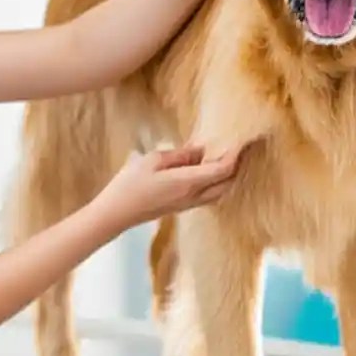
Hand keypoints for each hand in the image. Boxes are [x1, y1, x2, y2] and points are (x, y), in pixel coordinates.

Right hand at [90, 145, 242, 232]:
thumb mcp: (153, 161)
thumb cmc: (130, 185)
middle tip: (233, 149)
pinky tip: (203, 170)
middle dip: (234, 167)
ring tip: (220, 158)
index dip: (234, 155)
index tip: (238, 141)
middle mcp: (193, 196)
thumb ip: (180, 155)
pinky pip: (207, 195)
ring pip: (219, 192)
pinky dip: (213, 183)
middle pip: (227, 184)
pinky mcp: (181, 207)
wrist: (116, 213)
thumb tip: (200, 150)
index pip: (222, 170)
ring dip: (225, 177)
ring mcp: (188, 204)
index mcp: (188, 182)